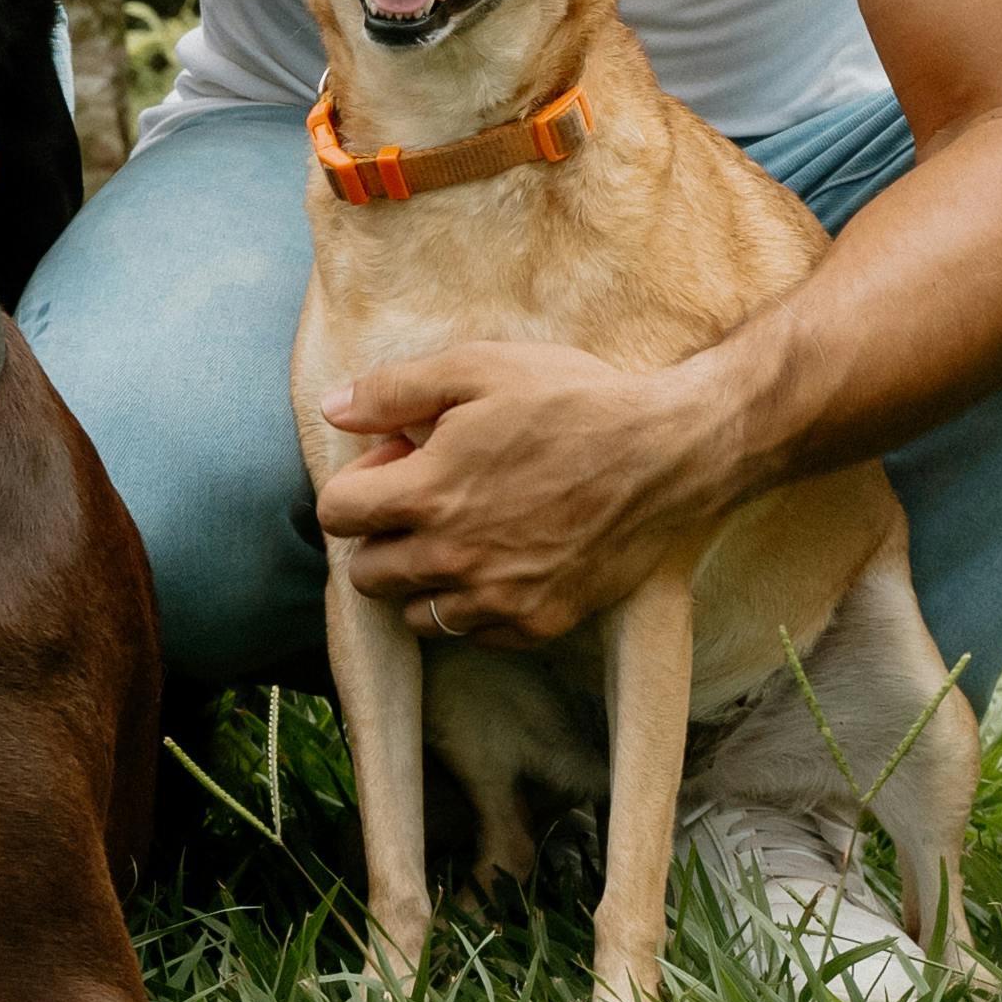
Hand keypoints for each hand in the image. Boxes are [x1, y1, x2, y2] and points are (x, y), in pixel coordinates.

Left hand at [312, 340, 758, 651]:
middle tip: (429, 497)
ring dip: (424, 576)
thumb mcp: (478, 368)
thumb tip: (332, 409)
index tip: (398, 462)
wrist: (669, 453)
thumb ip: (393, 391)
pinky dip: (475, 604)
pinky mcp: (539, 623)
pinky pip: (473, 633)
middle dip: (381, 535)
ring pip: (417, 614)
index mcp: (428, 493)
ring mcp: (497, 598)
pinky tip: (505, 558)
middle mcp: (454, 558)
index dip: (359, 483)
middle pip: (366, 574)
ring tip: (465, 531)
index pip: (337, 514)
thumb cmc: (573, 401)